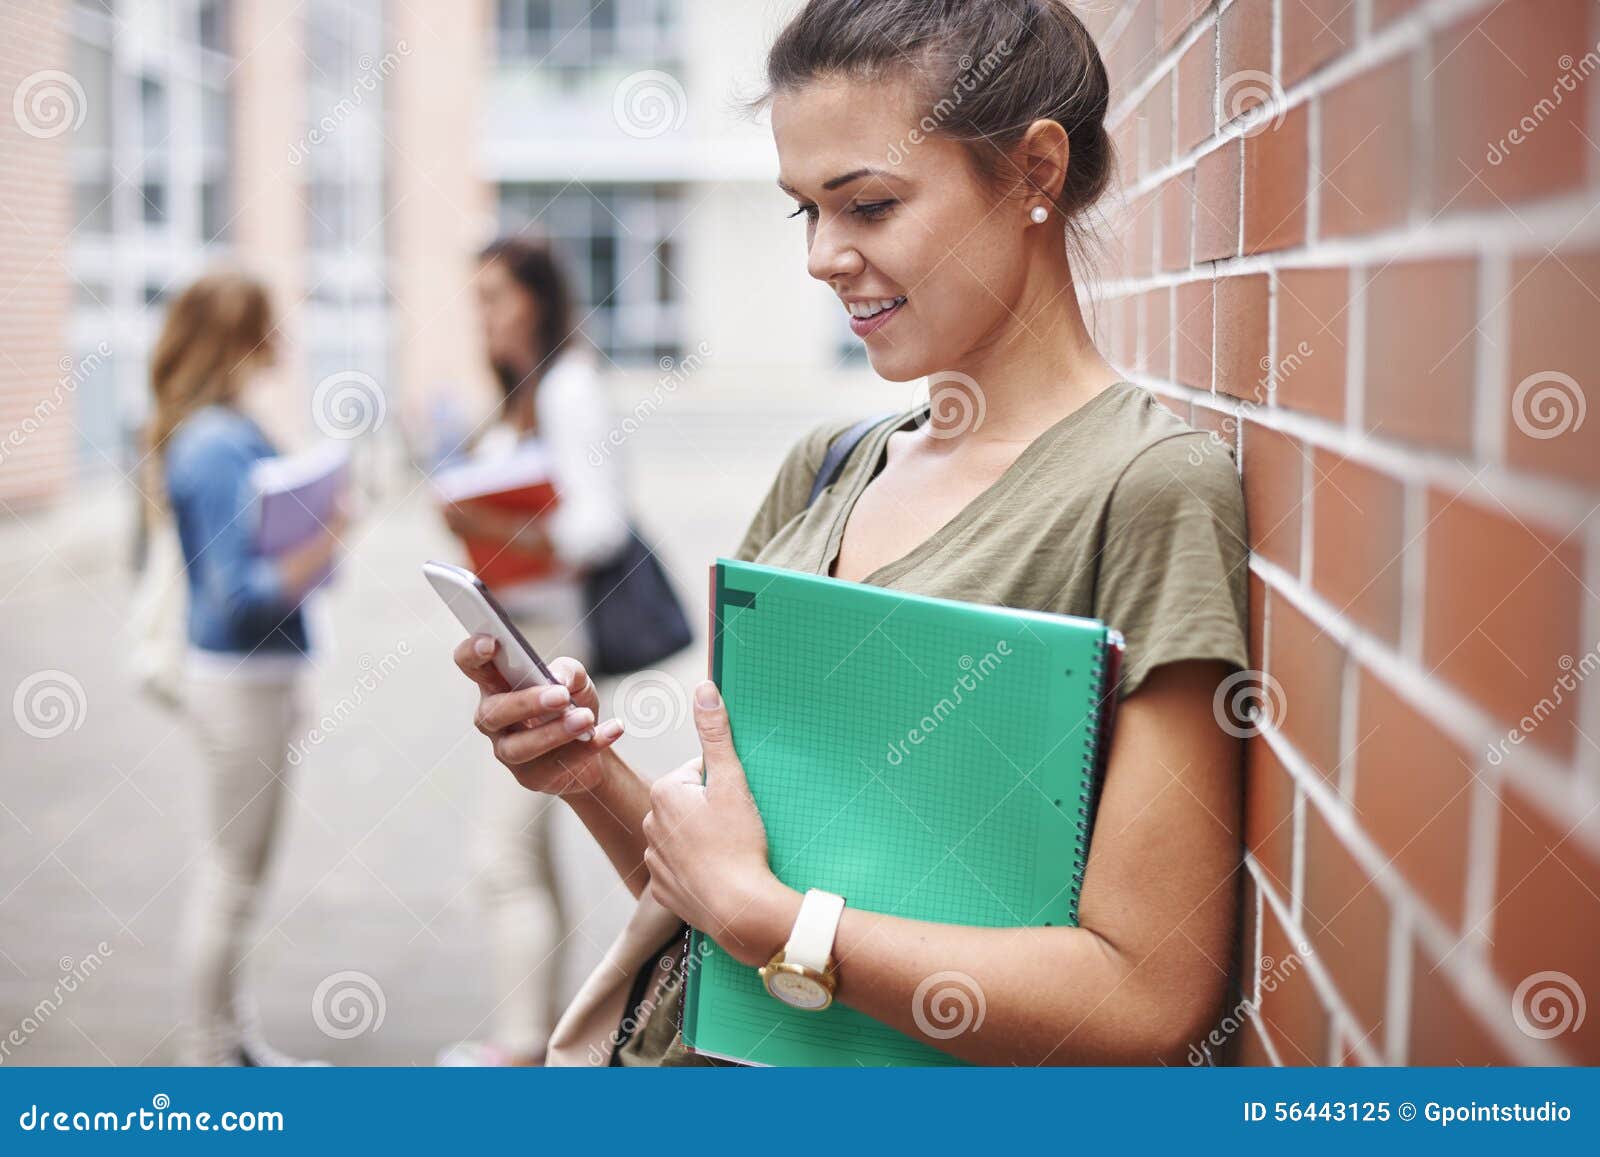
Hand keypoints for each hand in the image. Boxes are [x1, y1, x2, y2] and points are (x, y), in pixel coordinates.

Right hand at [454, 634, 624, 795]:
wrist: (591, 743)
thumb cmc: (571, 702)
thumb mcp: (575, 679)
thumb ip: (567, 671)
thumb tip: (557, 680)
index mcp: (496, 685)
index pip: (470, 664)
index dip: (472, 653)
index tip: (491, 642)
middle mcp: (493, 719)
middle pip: (493, 712)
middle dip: (526, 703)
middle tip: (561, 696)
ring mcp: (509, 751)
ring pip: (520, 747)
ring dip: (555, 732)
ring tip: (586, 718)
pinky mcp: (532, 776)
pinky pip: (559, 764)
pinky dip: (590, 746)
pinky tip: (612, 729)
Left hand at [641, 680, 796, 965]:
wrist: (738, 909)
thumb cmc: (737, 844)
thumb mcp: (731, 782)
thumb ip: (716, 734)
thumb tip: (704, 689)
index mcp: (664, 791)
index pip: (699, 772)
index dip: (725, 783)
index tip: (738, 803)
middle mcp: (650, 821)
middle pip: (691, 803)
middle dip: (713, 810)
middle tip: (738, 828)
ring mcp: (655, 858)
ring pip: (686, 836)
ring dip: (705, 839)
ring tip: (730, 853)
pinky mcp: (664, 889)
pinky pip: (683, 869)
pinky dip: (699, 870)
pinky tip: (719, 876)